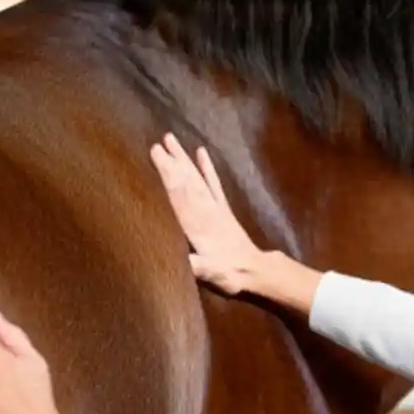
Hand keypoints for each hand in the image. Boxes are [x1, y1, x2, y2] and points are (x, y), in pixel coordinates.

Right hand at [150, 133, 263, 294]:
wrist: (255, 270)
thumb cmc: (230, 274)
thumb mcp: (212, 274)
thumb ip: (198, 266)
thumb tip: (182, 261)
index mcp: (199, 225)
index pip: (180, 195)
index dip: (168, 175)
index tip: (157, 156)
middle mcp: (207, 211)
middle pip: (186, 182)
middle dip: (172, 162)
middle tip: (158, 142)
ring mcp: (216, 207)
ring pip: (197, 178)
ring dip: (184, 159)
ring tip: (171, 139)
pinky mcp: (223, 209)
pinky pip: (214, 184)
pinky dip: (207, 168)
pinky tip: (201, 152)